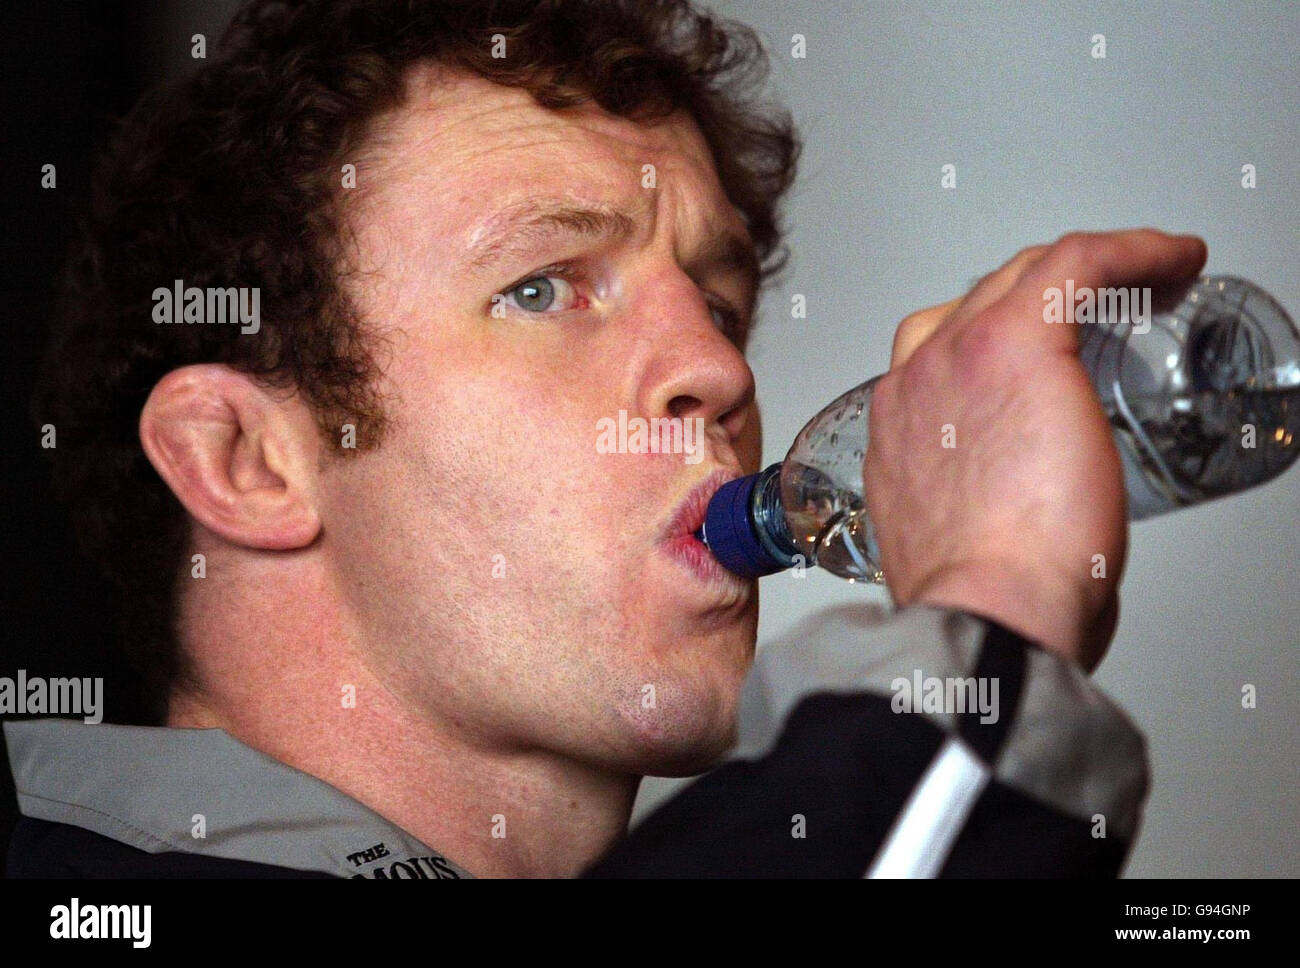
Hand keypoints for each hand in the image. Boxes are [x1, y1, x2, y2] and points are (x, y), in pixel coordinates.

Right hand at [865, 229, 1207, 669]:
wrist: (983, 611)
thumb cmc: (984, 602)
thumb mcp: (963, 550)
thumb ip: (989, 519)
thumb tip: (1048, 532)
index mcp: (901, 431)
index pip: (944, 351)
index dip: (1003, 336)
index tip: (1057, 349)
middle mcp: (919, 383)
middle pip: (983, 298)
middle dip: (1049, 292)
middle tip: (1111, 307)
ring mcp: (961, 357)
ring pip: (1028, 273)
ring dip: (1093, 268)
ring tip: (1151, 277)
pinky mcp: (1019, 343)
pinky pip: (1081, 263)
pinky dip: (1135, 251)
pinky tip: (1176, 257)